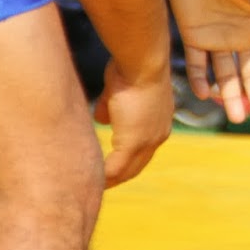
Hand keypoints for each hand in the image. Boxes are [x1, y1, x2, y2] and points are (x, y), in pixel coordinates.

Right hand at [94, 62, 172, 186]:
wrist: (142, 63)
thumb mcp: (119, 91)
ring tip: (93, 185)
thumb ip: (111, 107)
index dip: (126, 161)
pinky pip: (115, 169)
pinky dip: (103, 177)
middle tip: (100, 185)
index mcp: (158, 122)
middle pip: (137, 166)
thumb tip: (101, 118)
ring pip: (127, 170)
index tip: (109, 168)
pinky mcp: (134, 143)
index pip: (142, 150)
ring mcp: (148, 141)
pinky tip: (91, 181)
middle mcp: (158, 134)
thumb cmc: (130, 68)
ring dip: (110, 179)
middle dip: (119, 176)